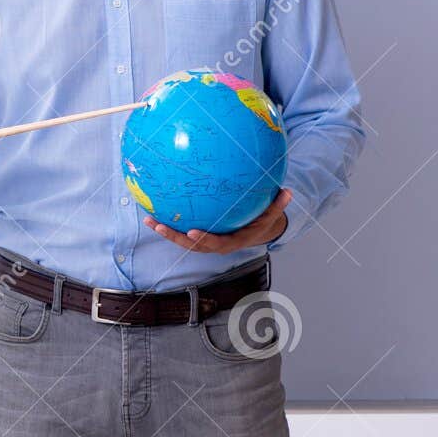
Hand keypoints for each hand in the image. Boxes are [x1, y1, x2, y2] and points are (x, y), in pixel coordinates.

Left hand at [144, 189, 291, 253]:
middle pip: (192, 244)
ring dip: (165, 231)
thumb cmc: (262, 221)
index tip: (192, 232)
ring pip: (182, 239)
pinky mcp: (198, 234)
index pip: (216, 244)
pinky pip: (182, 229)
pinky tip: (154, 210)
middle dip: (174, 237)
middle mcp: (215, 244)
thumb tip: (288, 192)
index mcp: (231, 241)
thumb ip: (278, 205)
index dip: (203, 240)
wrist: (255, 231)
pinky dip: (169, 222)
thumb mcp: (271, 214)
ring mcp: (205, 240)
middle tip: (160, 226)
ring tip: (149, 219)